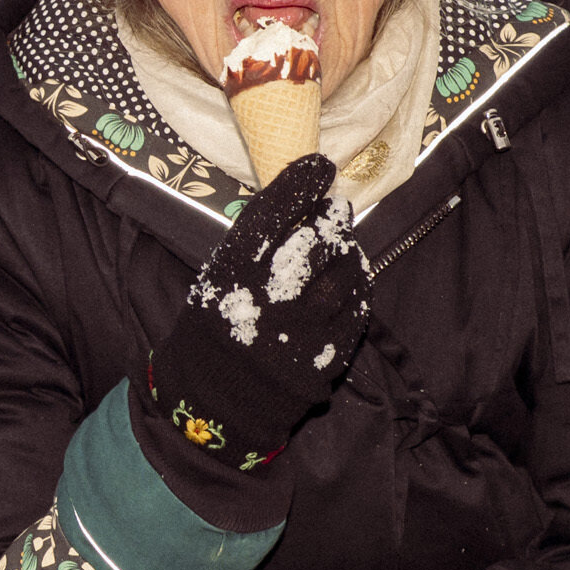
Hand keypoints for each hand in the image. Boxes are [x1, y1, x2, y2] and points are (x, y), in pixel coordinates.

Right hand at [146, 152, 368, 471]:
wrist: (212, 404)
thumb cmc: (211, 333)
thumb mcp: (213, 283)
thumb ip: (250, 250)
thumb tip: (297, 206)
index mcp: (228, 279)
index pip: (270, 216)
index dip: (299, 184)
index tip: (320, 165)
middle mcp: (263, 303)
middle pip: (312, 242)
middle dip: (329, 218)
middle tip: (335, 209)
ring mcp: (296, 334)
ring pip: (342, 276)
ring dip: (349, 253)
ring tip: (344, 246)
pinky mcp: (321, 361)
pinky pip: (355, 314)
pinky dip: (358, 291)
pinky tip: (352, 281)